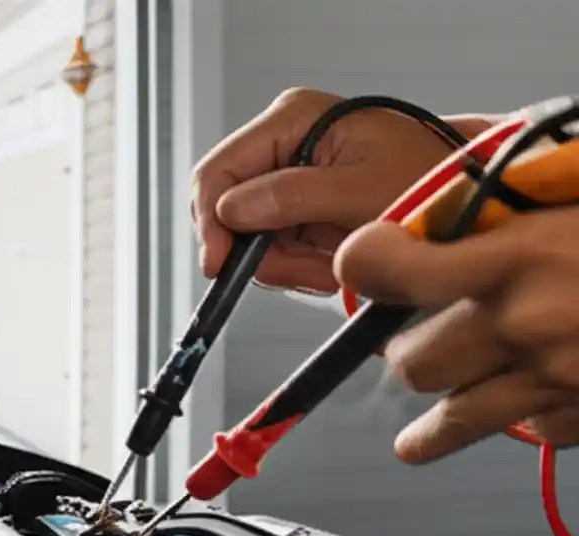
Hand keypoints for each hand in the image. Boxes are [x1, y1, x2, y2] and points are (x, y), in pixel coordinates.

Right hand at [192, 88, 489, 291]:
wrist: (471, 205)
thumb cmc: (430, 182)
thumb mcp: (358, 192)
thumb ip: (290, 198)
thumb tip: (230, 212)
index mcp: (293, 119)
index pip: (219, 171)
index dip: (210, 221)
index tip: (218, 265)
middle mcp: (284, 143)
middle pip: (226, 207)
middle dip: (256, 248)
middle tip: (300, 270)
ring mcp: (290, 178)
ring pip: (248, 236)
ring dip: (285, 263)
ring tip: (330, 265)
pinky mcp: (300, 210)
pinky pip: (274, 249)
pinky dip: (299, 266)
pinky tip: (330, 263)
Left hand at [334, 209, 578, 461]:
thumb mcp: (570, 183)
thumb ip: (500, 201)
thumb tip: (438, 214)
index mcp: (519, 254)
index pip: (385, 272)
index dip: (367, 261)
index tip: (371, 256)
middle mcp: (526, 323)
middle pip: (411, 363)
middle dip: (407, 345)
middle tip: (424, 324)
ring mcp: (556, 378)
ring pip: (452, 417)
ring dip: (443, 399)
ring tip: (433, 395)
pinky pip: (529, 428)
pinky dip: (526, 410)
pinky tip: (531, 388)